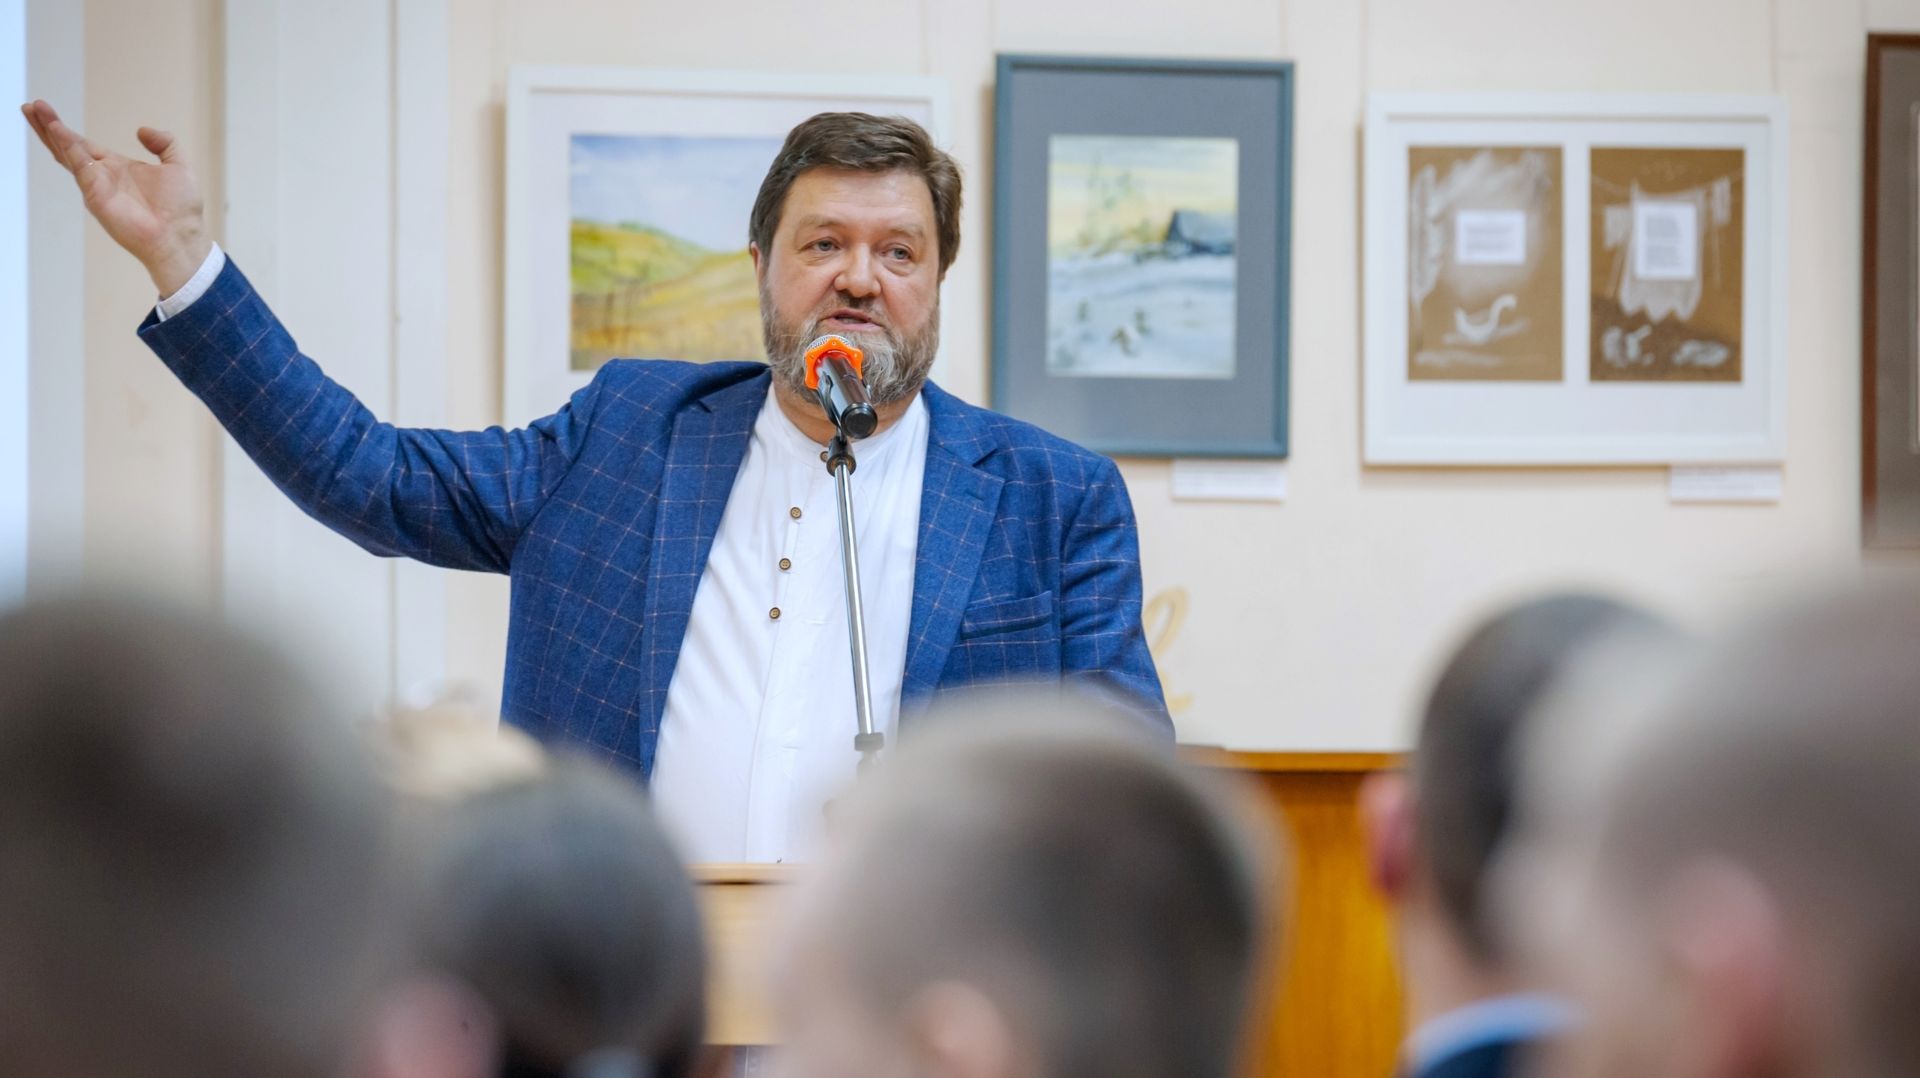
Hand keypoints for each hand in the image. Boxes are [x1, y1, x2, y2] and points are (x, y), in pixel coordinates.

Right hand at [20, 99, 212, 296]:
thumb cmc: (182, 210)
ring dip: (51, 133)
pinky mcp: (96, 195)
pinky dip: (69, 147)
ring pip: (67, 154)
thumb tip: (142, 130)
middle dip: (48, 126)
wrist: (181, 237)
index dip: (65, 129)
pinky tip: (58, 131)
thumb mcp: (179, 165)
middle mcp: (103, 176)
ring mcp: (97, 186)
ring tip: (34, 111)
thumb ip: (164, 143)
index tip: (46, 110)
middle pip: (68, 147)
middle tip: (31, 106)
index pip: (84, 144)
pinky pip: (80, 166)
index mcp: (118, 167)